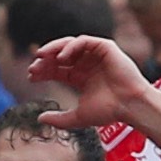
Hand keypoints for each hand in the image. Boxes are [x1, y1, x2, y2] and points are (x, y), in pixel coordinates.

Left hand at [23, 36, 160, 130]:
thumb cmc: (108, 111)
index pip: (57, 70)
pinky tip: (62, 57)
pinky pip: (84, 41)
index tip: (31, 77)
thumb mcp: (77, 117)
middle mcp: (86, 64)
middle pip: (60, 57)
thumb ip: (59, 119)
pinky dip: (71, 46)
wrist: (130, 105)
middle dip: (45, 61)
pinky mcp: (105, 47)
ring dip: (54, 49)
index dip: (43, 71)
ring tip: (41, 56)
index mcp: (80, 77)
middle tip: (33, 68)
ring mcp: (95, 55)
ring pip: (69, 45)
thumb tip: (39, 118)